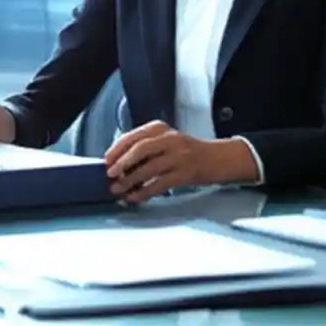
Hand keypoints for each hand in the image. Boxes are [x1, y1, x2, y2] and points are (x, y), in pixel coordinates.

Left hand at [104, 121, 258, 202]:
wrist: (219, 158)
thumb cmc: (187, 151)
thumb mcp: (165, 141)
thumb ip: (145, 147)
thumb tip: (117, 163)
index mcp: (161, 128)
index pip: (134, 136)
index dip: (117, 149)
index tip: (106, 160)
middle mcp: (170, 139)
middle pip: (140, 149)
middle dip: (122, 163)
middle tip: (110, 174)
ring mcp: (180, 156)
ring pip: (149, 168)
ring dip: (130, 181)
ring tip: (118, 189)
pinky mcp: (186, 173)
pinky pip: (160, 184)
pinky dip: (144, 192)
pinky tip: (134, 197)